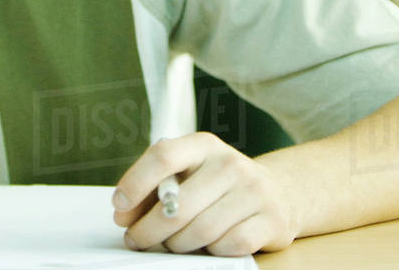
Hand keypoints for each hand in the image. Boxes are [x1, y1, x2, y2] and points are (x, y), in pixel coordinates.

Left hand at [111, 133, 299, 255]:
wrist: (279, 193)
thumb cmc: (219, 186)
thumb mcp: (190, 174)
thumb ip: (155, 189)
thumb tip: (124, 214)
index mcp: (204, 145)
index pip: (164, 156)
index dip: (135, 183)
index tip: (119, 207)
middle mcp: (230, 163)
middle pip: (177, 205)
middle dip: (148, 230)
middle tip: (136, 240)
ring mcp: (254, 191)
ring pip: (200, 231)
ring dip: (177, 245)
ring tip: (172, 243)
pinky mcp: (271, 221)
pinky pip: (227, 246)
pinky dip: (211, 252)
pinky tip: (208, 245)